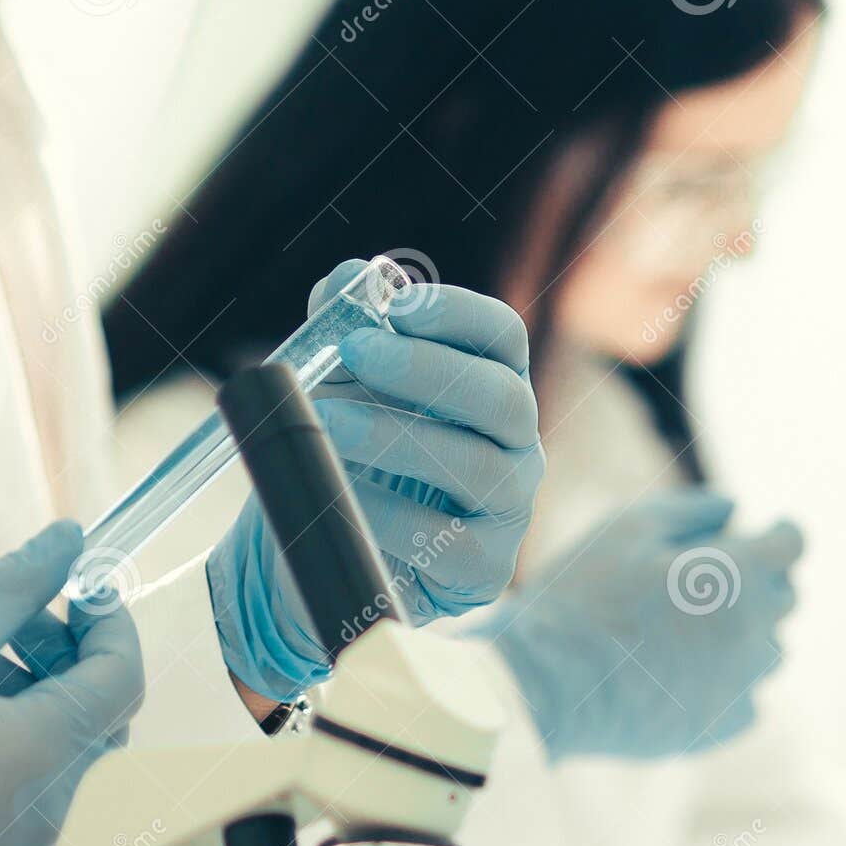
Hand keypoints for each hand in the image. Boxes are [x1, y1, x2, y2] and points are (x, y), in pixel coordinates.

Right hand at [0, 521, 141, 845]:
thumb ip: (11, 587)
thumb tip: (70, 538)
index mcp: (40, 759)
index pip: (122, 677)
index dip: (110, 622)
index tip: (80, 588)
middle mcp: (53, 819)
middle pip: (104, 720)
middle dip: (71, 661)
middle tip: (11, 628)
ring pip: (77, 762)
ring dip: (46, 706)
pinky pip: (45, 803)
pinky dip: (27, 756)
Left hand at [207, 259, 543, 700]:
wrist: (341, 551)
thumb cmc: (356, 454)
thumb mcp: (344, 387)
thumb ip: (346, 329)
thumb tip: (349, 278)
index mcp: (491, 384)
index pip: (500, 336)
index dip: (454, 313)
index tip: (394, 303)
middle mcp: (515, 443)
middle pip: (501, 395)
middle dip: (426, 368)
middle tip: (353, 351)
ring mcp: (507, 507)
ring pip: (477, 465)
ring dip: (397, 437)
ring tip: (330, 423)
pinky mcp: (482, 567)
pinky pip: (448, 539)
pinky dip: (392, 515)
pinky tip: (345, 498)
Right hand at [474, 489, 802, 759]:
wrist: (545, 683)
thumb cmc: (582, 596)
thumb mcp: (625, 529)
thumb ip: (689, 511)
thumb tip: (733, 509)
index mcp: (737, 575)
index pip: (791, 544)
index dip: (779, 532)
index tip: (766, 532)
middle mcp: (754, 631)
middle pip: (785, 597)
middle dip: (760, 580)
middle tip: (710, 577)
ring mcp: (741, 685)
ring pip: (769, 651)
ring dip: (746, 632)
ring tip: (690, 628)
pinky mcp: (720, 727)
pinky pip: (748, 699)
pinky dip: (729, 682)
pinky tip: (684, 673)